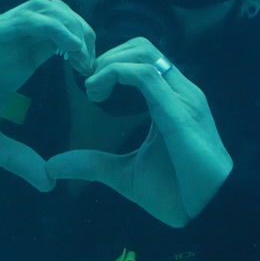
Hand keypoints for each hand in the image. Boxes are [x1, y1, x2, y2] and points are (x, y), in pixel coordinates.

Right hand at [0, 0, 94, 191]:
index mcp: (17, 67)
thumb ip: (18, 159)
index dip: (85, 53)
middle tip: (96, 68)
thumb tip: (49, 183)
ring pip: (49, 8)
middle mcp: (12, 48)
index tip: (96, 82)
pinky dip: (56, 28)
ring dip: (75, 26)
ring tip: (84, 58)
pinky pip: (27, 18)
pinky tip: (69, 51)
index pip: (61, 42)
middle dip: (88, 34)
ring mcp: (0, 38)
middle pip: (62, 17)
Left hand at [45, 39, 233, 226]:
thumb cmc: (175, 193)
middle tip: (86, 85)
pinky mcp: (180, 111)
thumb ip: (92, 163)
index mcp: (170, 101)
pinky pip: (145, 76)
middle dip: (106, 57)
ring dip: (108, 64)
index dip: (109, 63)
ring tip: (91, 90)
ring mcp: (182, 99)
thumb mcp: (123, 174)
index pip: (141, 59)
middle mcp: (179, 92)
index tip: (88, 88)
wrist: (206, 213)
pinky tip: (96, 94)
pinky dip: (114, 74)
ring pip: (142, 54)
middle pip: (141, 47)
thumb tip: (53, 166)